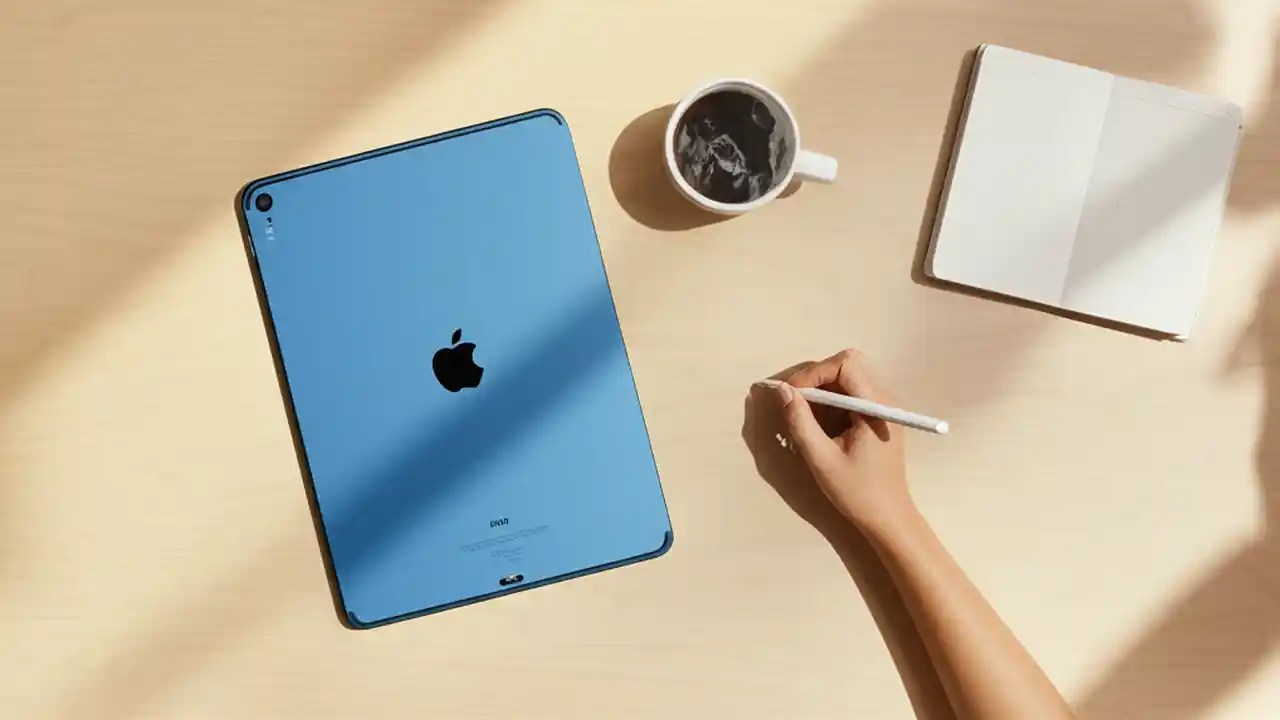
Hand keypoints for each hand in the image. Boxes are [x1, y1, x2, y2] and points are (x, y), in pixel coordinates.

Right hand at [775, 349, 913, 534]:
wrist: (887, 517)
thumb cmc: (857, 492)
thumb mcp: (821, 459)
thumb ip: (800, 422)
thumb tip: (783, 391)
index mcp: (876, 406)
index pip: (845, 364)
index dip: (814, 373)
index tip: (792, 395)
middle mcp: (886, 398)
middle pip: (849, 363)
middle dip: (818, 376)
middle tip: (797, 400)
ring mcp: (885, 405)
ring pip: (851, 375)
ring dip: (824, 386)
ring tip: (806, 411)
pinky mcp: (880, 415)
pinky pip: (854, 391)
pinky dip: (833, 397)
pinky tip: (821, 421)